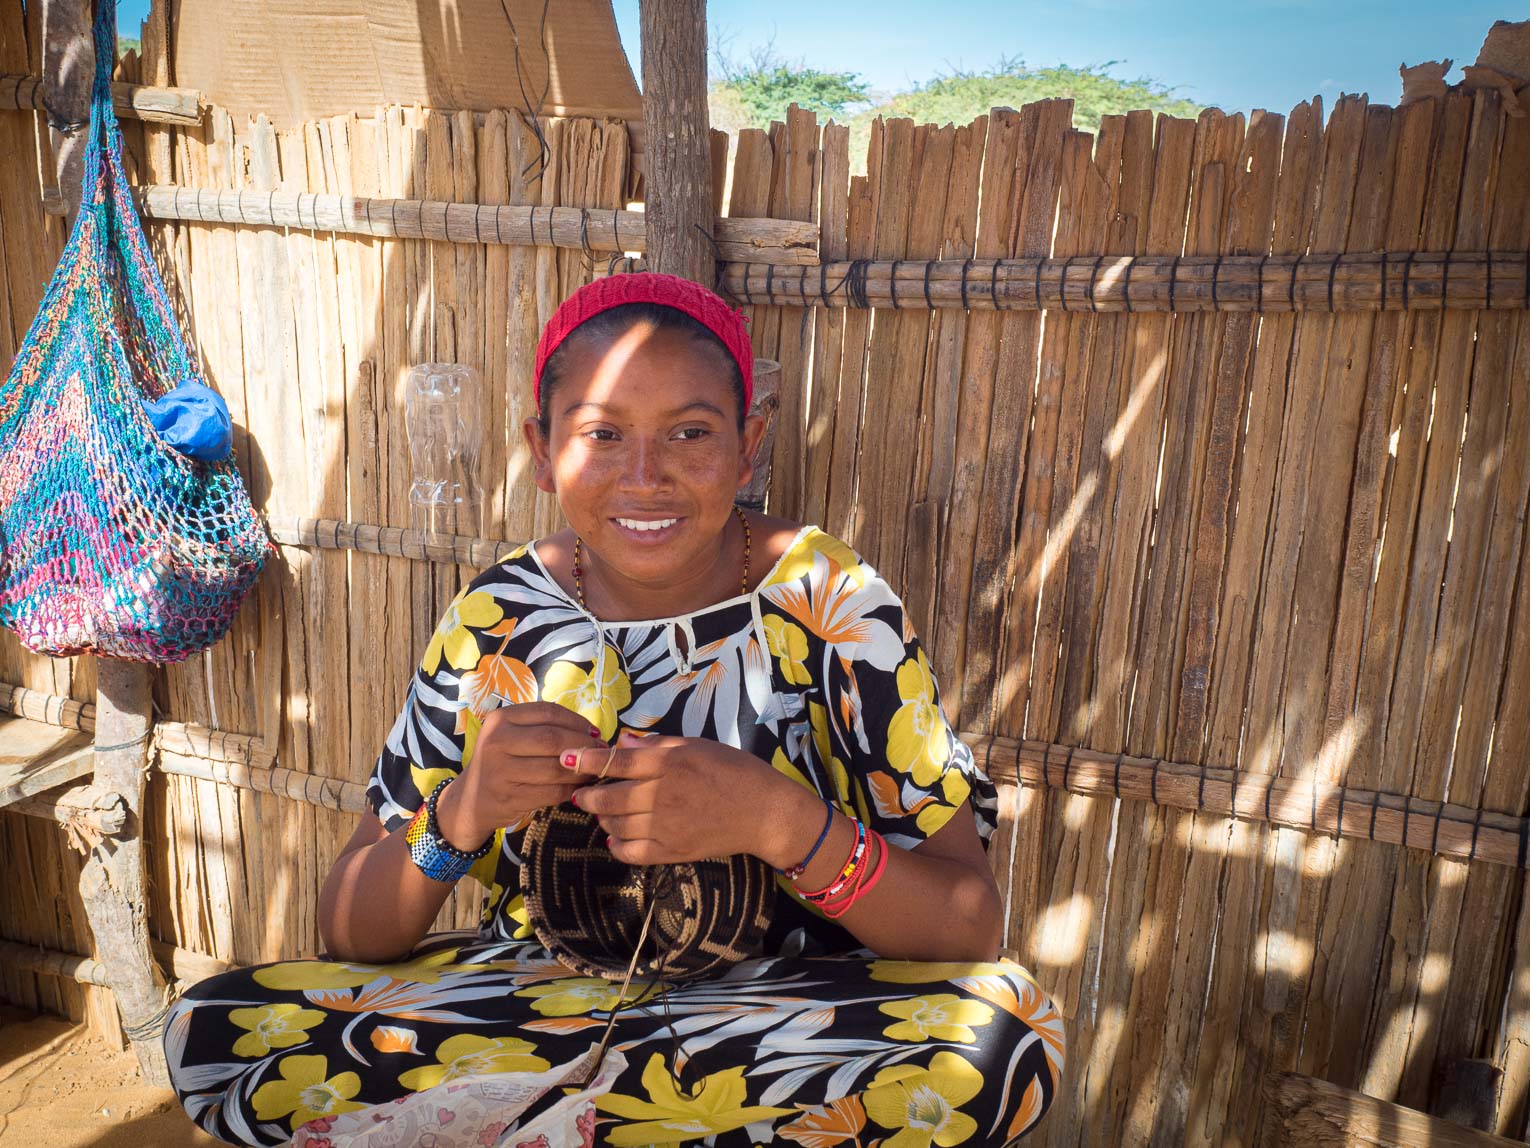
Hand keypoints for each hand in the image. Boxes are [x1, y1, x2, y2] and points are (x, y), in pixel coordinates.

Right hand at [435, 702, 605, 848]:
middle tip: (601, 753)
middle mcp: (496, 742)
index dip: (577, 721)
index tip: (595, 732)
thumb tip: (593, 734)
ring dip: (582, 770)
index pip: (548, 712)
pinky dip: (571, 789)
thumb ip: (544, 729)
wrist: (470, 801)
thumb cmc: (501, 763)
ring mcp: (501, 771)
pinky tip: (578, 787)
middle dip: (583, 745)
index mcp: (500, 720)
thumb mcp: (512, 737)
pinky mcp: (510, 798)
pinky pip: (552, 792)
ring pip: (556, 768)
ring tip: (594, 771)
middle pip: (553, 739)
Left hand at [563, 731, 791, 864]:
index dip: (584, 760)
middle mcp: (661, 795)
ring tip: (603, 813)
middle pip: (607, 798)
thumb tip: (623, 743)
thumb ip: (657, 746)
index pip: (614, 761)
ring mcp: (665, 826)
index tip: (565, 758)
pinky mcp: (671, 851)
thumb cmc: (732, 770)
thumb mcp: (696, 746)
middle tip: (582, 793)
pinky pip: (630, 852)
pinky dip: (616, 845)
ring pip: (614, 826)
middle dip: (587, 795)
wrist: (763, 812)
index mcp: (667, 763)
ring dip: (602, 819)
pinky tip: (616, 838)